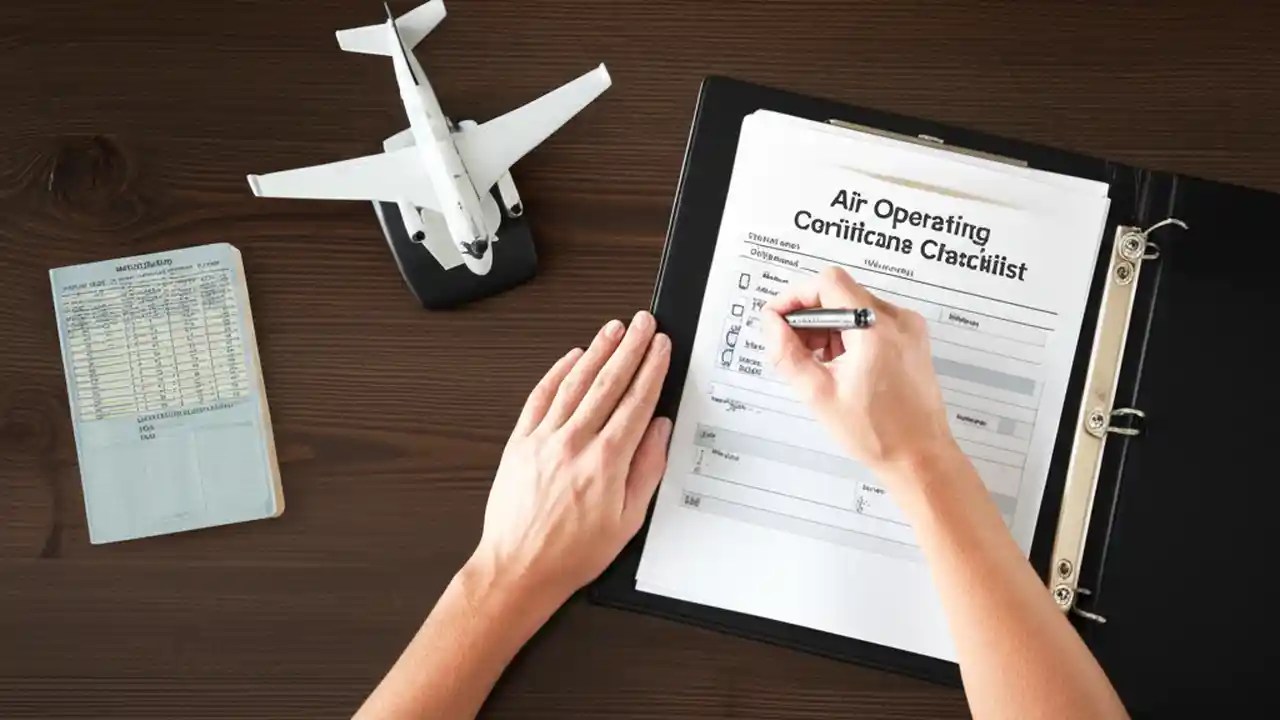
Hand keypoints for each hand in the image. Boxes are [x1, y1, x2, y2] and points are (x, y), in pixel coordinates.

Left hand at [472, 311, 671, 600]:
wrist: (519, 568)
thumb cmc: (573, 553)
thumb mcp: (629, 521)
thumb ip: (648, 470)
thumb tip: (659, 430)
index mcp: (606, 462)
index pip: (636, 402)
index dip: (652, 370)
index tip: (662, 348)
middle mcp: (574, 443)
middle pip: (608, 383)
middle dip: (630, 348)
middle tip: (644, 323)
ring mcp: (544, 439)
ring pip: (575, 383)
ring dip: (597, 351)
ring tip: (614, 329)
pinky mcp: (520, 442)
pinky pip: (540, 397)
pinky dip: (557, 373)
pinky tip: (571, 357)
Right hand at [761, 267, 957, 487]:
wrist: (920, 458)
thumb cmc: (877, 434)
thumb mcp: (819, 395)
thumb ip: (788, 354)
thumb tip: (770, 324)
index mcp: (876, 330)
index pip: (828, 283)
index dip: (795, 296)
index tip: (777, 317)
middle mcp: (898, 320)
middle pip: (841, 293)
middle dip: (809, 316)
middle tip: (792, 347)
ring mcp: (909, 328)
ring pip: (854, 306)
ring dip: (828, 326)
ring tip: (817, 364)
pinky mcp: (912, 340)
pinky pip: (871, 321)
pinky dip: (848, 334)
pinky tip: (838, 365)